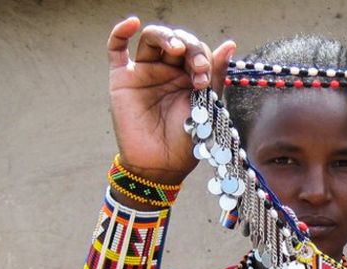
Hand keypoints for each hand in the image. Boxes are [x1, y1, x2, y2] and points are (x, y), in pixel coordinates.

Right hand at [106, 18, 235, 183]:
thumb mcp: (206, 106)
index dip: (202, 57)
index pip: (196, 51)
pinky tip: (132, 22)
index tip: (204, 78)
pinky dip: (120, 32)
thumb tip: (230, 43)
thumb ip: (214, 75)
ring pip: (152, 39)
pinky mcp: (122, 79)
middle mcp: (167, 71)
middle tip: (197, 66)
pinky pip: (116, 49)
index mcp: (189, 76)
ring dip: (166, 37)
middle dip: (189, 48)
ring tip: (176, 48)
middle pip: (176, 41)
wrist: (160, 167)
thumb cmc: (185, 142)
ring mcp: (144, 73)